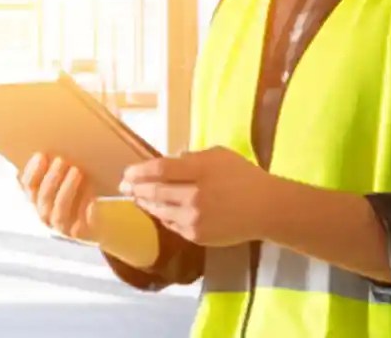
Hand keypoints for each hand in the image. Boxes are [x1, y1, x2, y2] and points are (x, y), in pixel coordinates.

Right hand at [19, 153, 96, 240]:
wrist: (101, 220)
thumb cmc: (81, 191)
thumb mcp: (66, 177)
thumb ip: (56, 166)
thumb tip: (50, 148)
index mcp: (37, 200)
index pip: (28, 186)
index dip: (32, 171)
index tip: (41, 155)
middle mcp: (45, 215)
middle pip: (42, 198)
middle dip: (51, 178)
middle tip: (61, 160)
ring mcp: (62, 226)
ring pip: (59, 209)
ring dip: (66, 189)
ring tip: (77, 171)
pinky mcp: (80, 233)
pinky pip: (81, 220)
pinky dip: (85, 206)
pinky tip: (92, 192)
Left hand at [120, 146, 272, 246]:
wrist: (267, 209)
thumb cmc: (244, 177)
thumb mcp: (219, 155)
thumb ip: (192, 157)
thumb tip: (170, 159)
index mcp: (200, 170)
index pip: (159, 170)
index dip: (138, 171)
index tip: (127, 172)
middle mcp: (194, 195)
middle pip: (154, 191)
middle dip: (135, 188)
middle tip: (123, 186)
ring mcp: (194, 218)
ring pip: (159, 210)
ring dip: (145, 203)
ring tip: (136, 197)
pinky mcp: (196, 235)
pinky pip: (171, 224)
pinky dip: (162, 216)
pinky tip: (157, 210)